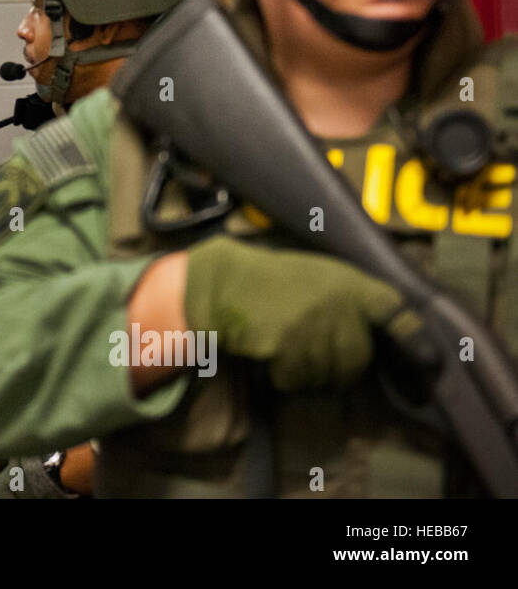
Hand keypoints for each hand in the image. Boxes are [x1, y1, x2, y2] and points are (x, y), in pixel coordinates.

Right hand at [184, 235, 420, 390]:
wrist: (226, 284)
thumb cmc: (274, 281)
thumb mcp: (320, 277)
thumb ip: (350, 301)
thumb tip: (377, 340)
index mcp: (350, 284)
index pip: (395, 313)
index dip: (415, 341)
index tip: (430, 362)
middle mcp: (339, 306)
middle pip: (357, 359)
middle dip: (341, 366)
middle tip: (317, 355)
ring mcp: (314, 327)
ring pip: (328, 374)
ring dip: (310, 373)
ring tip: (290, 349)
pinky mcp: (288, 346)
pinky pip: (298, 379)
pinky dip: (285, 376)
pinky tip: (273, 355)